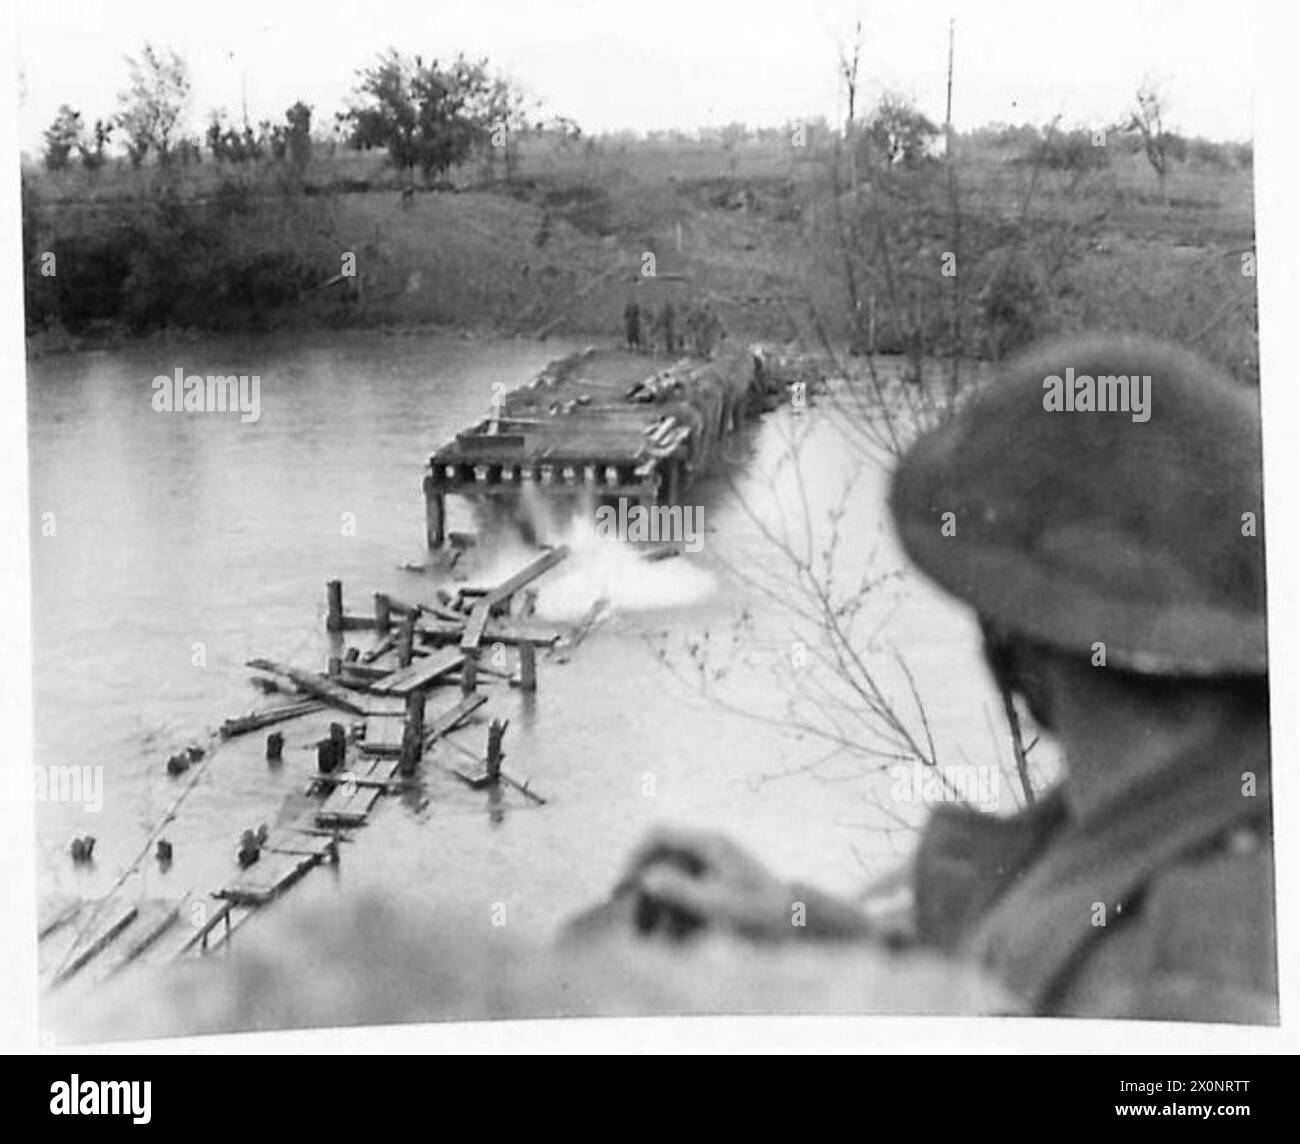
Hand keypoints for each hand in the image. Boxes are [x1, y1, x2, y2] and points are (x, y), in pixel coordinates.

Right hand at [620, 827, 803, 943]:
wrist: (801, 923)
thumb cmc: (763, 913)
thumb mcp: (718, 905)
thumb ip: (681, 891)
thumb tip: (647, 879)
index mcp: (710, 843)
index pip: (659, 834)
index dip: (635, 856)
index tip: (622, 886)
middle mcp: (712, 849)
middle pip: (663, 860)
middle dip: (644, 891)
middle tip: (632, 923)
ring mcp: (718, 865)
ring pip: (674, 880)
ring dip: (659, 907)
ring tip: (650, 939)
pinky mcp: (723, 883)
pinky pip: (690, 894)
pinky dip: (678, 914)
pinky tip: (675, 940)